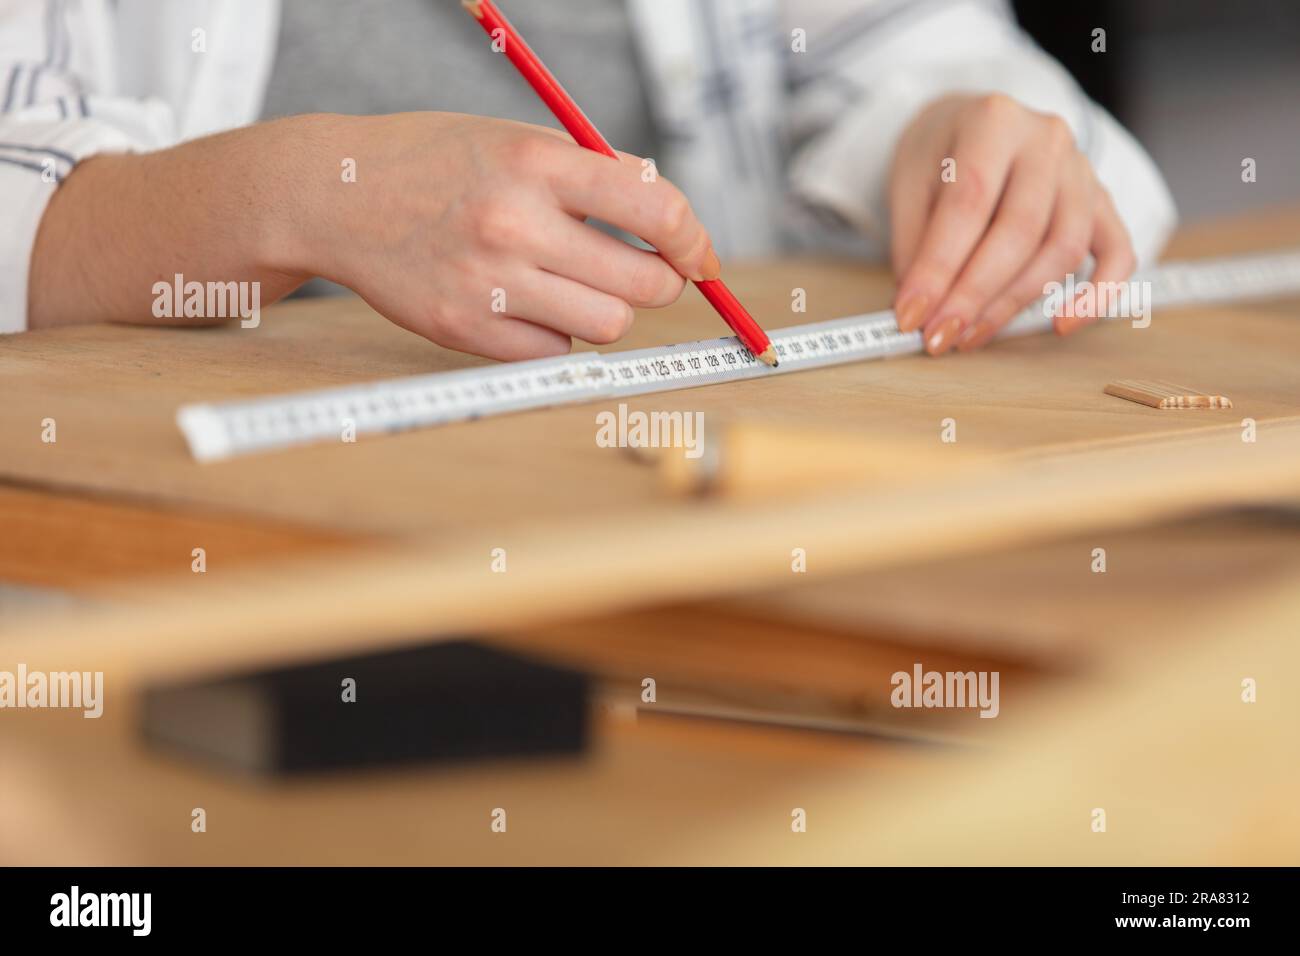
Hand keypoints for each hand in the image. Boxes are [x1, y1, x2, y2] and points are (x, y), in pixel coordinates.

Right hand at [290, 112, 716, 359]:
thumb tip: (673, 226)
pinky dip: (555, 333)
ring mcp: (488, 284)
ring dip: (607, 311)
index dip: (695, 240)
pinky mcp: (465, 330)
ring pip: (607, 326)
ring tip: (572, 284)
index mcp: (535, 164)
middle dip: (660, 282)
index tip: (700, 256)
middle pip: (645, 284)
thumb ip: (592, 176)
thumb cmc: (436, 163)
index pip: (656, 209)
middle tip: (642, 272)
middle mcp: (514, 224)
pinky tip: (524, 303)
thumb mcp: (514, 140)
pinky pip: (555, 352)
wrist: (336, 196)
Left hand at [887, 93, 1135, 353]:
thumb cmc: (940, 157)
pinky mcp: (1102, 202)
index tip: (911, 317)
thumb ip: (914, 247)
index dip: (939, 269)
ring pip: (1063, 249)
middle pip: (1019, 231)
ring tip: (971, 335)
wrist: (974, 124)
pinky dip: (1096, 295)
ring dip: (1015, 303)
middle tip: (940, 337)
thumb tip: (917, 313)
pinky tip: (1060, 325)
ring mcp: (1081, 170)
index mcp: (993, 122)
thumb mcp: (909, 185)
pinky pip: (1117, 253)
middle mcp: (1047, 140)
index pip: (969, 205)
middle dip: (975, 295)